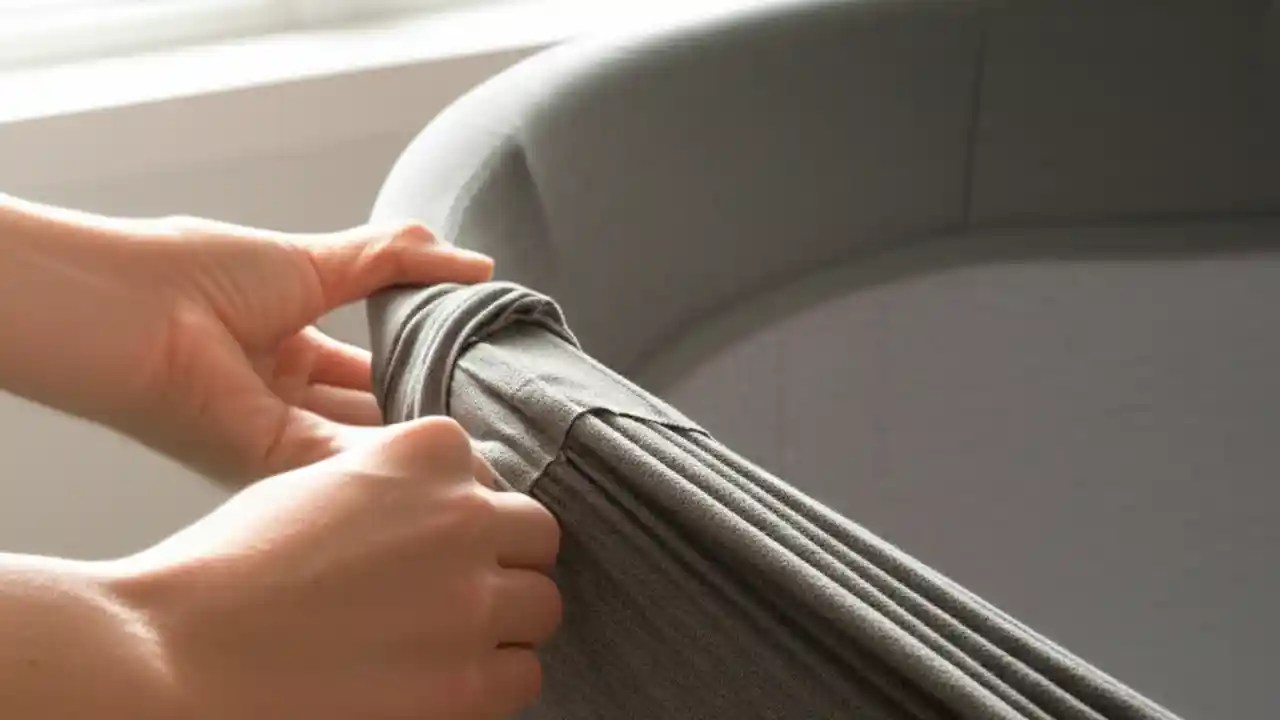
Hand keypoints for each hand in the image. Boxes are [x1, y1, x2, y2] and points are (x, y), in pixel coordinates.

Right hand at [103, 416, 561, 719]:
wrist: (176, 656)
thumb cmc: (231, 571)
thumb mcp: (322, 481)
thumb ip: (400, 484)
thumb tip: (454, 507)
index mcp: (429, 449)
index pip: (492, 479)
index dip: (464, 517)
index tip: (428, 545)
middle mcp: (466, 515)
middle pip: (534, 537)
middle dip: (500, 563)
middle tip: (448, 595)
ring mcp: (473, 599)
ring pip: (539, 607)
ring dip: (500, 624)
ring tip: (438, 642)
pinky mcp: (468, 682)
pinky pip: (522, 676)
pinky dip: (489, 682)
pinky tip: (433, 684)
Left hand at [113, 216, 493, 482]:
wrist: (139, 304)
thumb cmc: (202, 274)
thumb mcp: (320, 261)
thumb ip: (398, 261)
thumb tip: (479, 264)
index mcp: (288, 351)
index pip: (372, 369)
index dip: (423, 365)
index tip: (481, 364)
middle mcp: (287, 401)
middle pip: (373, 412)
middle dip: (427, 407)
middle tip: (495, 405)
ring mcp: (282, 438)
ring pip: (369, 441)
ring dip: (418, 434)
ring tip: (488, 425)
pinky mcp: (280, 465)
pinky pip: (352, 460)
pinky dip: (397, 449)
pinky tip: (449, 441)